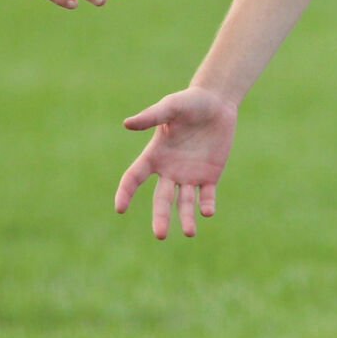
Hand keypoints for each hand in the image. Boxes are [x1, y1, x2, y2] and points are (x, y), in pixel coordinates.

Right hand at [114, 87, 236, 237]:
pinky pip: (206, 196)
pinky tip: (207, 211)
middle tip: (160, 235)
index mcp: (155, 155)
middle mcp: (169, 170)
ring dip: (186, 218)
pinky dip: (206, 205)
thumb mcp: (170, 107)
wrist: (217, 103)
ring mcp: (189, 175)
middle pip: (161, 198)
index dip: (125, 192)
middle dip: (160, 217)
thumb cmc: (189, 101)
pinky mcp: (209, 176)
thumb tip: (126, 124)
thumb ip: (151, 116)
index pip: (134, 177)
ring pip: (184, 203)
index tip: (120, 208)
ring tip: (189, 232)